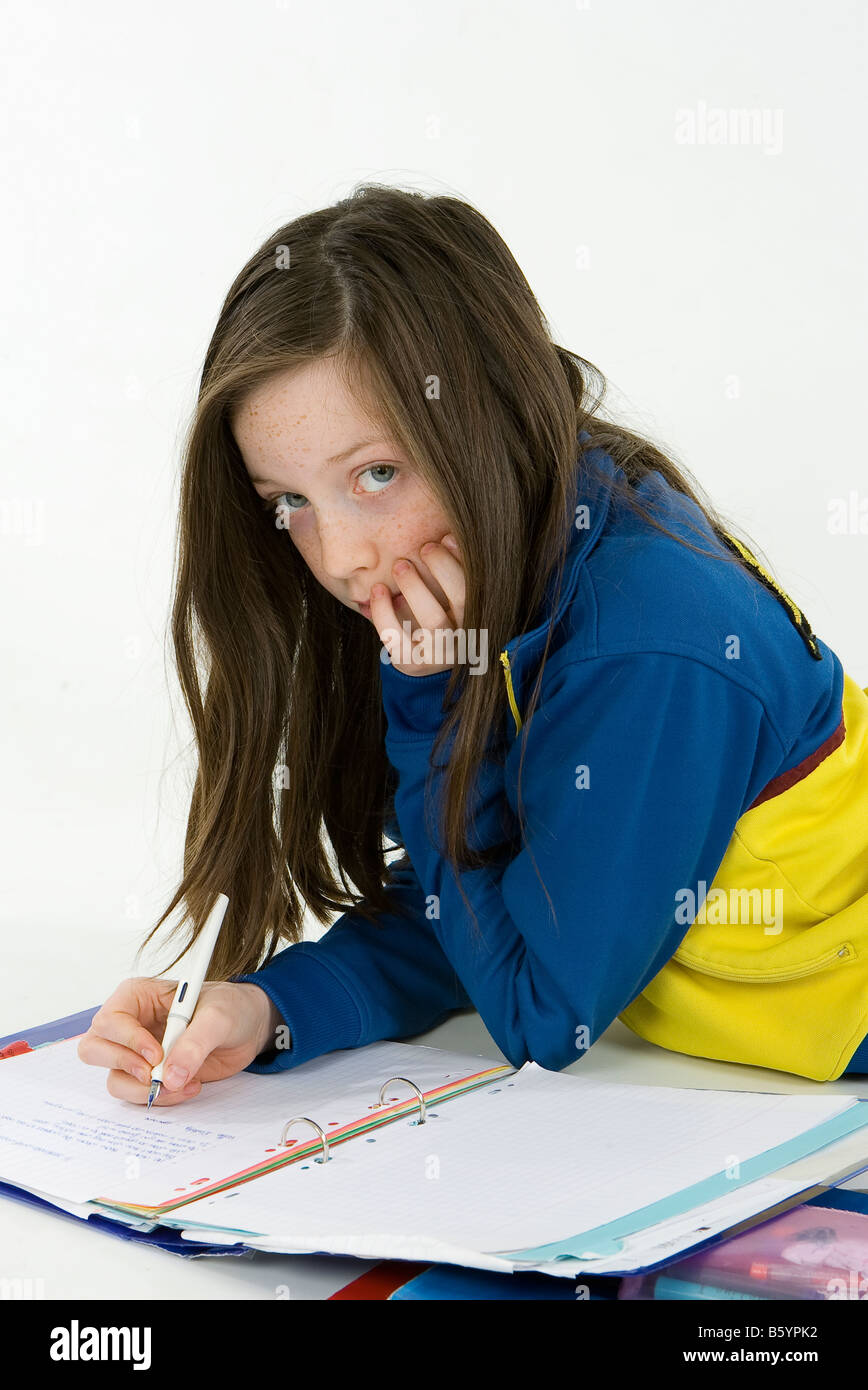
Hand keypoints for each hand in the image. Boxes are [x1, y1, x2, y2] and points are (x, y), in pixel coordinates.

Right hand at [77, 977, 283, 1105]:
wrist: (249, 1027)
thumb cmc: (231, 1007)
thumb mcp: (219, 1016)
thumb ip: (196, 1042)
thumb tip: (171, 1076)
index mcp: (138, 996)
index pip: (110, 1019)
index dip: (128, 1039)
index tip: (156, 1054)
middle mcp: (130, 1024)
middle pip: (95, 1049)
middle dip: (123, 1066)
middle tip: (154, 1075)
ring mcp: (136, 1052)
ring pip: (114, 1077)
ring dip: (142, 1089)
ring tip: (181, 1084)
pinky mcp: (150, 1075)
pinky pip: (137, 1093)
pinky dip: (160, 1097)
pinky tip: (189, 1087)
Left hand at [372, 533, 465, 676]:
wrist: (429, 661)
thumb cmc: (442, 615)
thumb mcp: (451, 598)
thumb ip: (452, 572)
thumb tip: (448, 536)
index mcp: (478, 616)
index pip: (477, 585)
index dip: (461, 560)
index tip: (443, 537)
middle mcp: (465, 637)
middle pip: (461, 599)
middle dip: (442, 568)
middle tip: (423, 547)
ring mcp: (439, 653)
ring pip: (432, 618)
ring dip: (415, 586)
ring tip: (400, 565)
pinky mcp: (412, 662)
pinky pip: (396, 636)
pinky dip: (383, 611)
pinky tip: (378, 590)